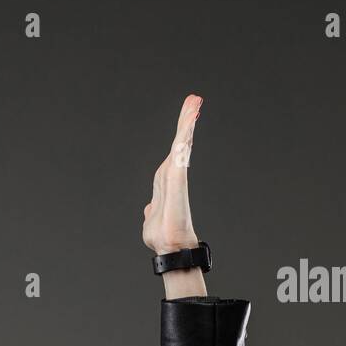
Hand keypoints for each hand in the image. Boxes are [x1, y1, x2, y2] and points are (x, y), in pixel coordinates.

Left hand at [142, 93, 201, 255]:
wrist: (169, 246)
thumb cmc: (162, 236)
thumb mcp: (152, 217)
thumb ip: (153, 209)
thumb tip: (150, 209)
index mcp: (166, 180)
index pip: (173, 151)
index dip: (180, 134)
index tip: (188, 116)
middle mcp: (172, 174)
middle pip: (180, 141)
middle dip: (187, 120)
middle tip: (195, 99)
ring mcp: (176, 175)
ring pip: (182, 143)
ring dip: (187, 121)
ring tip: (194, 102)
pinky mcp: (177, 178)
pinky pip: (181, 153)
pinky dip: (185, 136)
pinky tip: (189, 122)